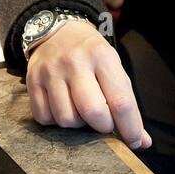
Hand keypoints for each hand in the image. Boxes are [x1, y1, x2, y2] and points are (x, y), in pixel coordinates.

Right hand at [26, 19, 152, 150]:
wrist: (58, 31)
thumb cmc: (91, 55)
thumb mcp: (114, 68)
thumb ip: (126, 103)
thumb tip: (142, 141)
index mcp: (102, 57)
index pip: (120, 101)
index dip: (130, 128)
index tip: (135, 142)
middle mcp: (75, 62)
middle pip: (93, 112)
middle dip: (103, 127)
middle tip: (104, 122)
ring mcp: (51, 71)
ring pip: (66, 119)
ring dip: (78, 124)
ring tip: (81, 111)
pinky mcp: (32, 80)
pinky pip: (45, 118)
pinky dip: (56, 121)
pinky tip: (63, 107)